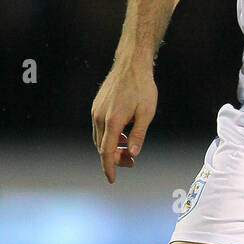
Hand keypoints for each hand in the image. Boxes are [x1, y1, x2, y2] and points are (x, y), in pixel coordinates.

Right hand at [91, 59, 157, 183]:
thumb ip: (139, 135)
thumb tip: (132, 154)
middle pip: (102, 147)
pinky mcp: (96, 106)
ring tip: (129, 148)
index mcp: (112, 121)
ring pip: (100, 138)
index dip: (109, 167)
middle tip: (132, 162)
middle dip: (115, 158)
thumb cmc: (142, 87)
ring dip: (112, 147)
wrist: (131, 65)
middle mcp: (100, 117)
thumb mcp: (146, 113)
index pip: (106, 151)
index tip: (112, 179)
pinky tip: (123, 135)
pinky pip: (99, 128)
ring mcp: (96, 111)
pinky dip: (109, 136)